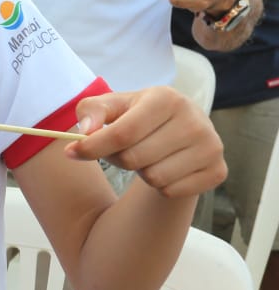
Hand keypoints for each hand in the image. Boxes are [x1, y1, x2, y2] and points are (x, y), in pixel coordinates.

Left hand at [67, 87, 225, 198]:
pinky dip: (160, 186)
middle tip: (121, 150)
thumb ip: (91, 111)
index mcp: (166, 98)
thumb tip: (86, 129)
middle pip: (134, 158)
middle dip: (118, 159)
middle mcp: (194, 120)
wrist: (179, 131)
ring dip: (140, 172)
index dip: (92, 147)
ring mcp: (211, 146)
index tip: (71, 152)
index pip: (122, 133)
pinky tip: (165, 167)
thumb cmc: (137, 117)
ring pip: (154, 178)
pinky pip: (172, 191)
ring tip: (146, 155)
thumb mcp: (112, 106)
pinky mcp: (218, 171)